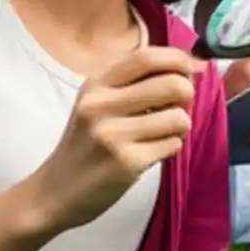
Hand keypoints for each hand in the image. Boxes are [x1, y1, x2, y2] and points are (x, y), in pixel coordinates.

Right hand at [25, 47, 199, 233]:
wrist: (54, 192)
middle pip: (171, 84)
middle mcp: (101, 105)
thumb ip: (135, 83)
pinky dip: (172, 146)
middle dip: (187, 94)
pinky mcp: (127, 163)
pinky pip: (172, 145)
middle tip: (179, 106)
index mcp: (96, 85)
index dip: (178, 59)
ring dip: (181, 125)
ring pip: (177, 117)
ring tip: (166, 132)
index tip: (190, 69)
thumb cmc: (85, 145)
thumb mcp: (97, 104)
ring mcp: (113, 135)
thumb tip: (195, 65)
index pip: (146, 57)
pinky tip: (155, 151)